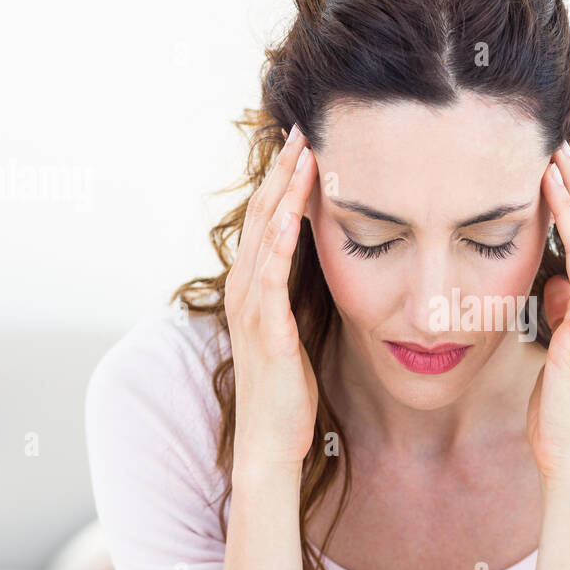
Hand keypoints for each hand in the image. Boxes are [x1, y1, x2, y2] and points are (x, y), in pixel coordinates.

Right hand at [224, 124, 318, 474]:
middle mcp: (245, 290)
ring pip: (265, 236)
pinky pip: (271, 277)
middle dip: (283, 171)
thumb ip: (299, 296)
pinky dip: (280, 241)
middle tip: (302, 127)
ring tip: (302, 153)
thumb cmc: (286, 390)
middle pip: (263, 216)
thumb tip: (323, 266)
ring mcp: (251, 308)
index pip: (270, 221)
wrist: (270, 442)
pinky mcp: (266, 330)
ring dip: (283, 193)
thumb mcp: (295, 330)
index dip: (286, 181)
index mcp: (255, 288)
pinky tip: (293, 215)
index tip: (307, 143)